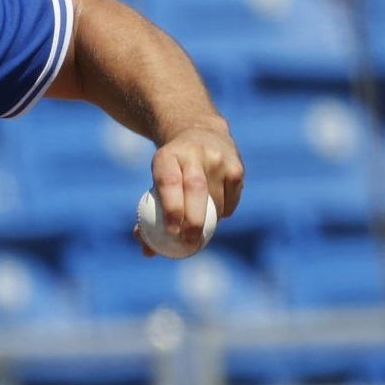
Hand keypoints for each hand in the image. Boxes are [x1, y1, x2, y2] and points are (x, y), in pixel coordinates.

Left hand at [143, 123, 242, 255]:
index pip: (169, 183)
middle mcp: (193, 154)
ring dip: (209, 220)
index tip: (171, 233)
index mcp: (166, 157)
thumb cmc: (172, 169)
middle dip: (194, 221)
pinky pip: (231, 202)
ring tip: (201, 225)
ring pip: (216, 200)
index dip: (172, 209)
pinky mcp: (236, 167)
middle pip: (195, 190)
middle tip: (190, 243)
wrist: (201, 132)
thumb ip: (149, 216)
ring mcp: (218, 158)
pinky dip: (223, 212)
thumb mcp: (156, 181)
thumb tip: (147, 252)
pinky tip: (216, 209)